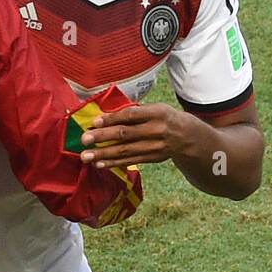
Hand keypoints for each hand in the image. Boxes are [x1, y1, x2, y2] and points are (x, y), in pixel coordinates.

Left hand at [79, 103, 193, 167]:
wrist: (187, 136)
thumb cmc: (164, 118)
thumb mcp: (155, 108)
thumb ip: (134, 112)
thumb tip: (104, 116)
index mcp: (157, 113)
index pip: (131, 115)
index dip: (112, 119)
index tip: (94, 122)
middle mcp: (157, 130)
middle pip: (125, 134)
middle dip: (102, 137)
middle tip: (84, 139)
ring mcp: (155, 146)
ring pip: (125, 151)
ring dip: (103, 154)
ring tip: (86, 156)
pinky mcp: (151, 158)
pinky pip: (129, 161)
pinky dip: (113, 163)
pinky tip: (99, 163)